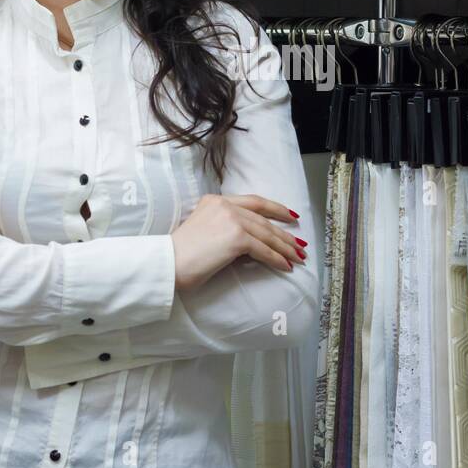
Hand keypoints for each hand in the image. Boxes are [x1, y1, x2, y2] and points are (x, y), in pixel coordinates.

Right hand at [169, 194, 306, 291]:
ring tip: (298, 257)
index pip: (254, 201)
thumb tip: (252, 243)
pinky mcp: (236, 237)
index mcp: (215, 200)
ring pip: (266, 235)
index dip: (276, 208)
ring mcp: (231, 219)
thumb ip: (225, 228)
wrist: (167, 264)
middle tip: (300, 245)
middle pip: (263, 220)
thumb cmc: (180, 256)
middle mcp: (224, 205)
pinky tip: (286, 266)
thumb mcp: (204, 231)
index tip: (291, 216)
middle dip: (285, 235)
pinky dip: (277, 259)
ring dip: (285, 248)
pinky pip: (263, 250)